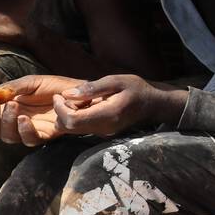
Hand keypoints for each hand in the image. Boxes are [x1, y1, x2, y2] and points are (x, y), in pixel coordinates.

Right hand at [0, 74, 86, 145]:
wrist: (79, 92)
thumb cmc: (53, 87)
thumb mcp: (28, 83)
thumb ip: (7, 90)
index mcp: (4, 108)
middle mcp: (12, 122)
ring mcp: (28, 130)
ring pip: (7, 137)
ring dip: (6, 122)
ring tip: (13, 106)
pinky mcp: (44, 135)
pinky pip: (30, 140)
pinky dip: (24, 131)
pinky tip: (24, 119)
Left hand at [51, 75, 186, 137]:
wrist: (154, 105)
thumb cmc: (137, 89)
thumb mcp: (116, 81)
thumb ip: (91, 88)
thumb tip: (67, 94)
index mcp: (107, 114)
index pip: (72, 120)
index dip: (60, 109)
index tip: (60, 95)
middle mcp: (104, 128)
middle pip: (69, 128)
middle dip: (61, 113)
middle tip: (66, 97)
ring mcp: (104, 132)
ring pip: (73, 130)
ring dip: (68, 115)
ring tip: (77, 100)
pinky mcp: (103, 132)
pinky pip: (81, 128)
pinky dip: (76, 118)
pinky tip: (85, 106)